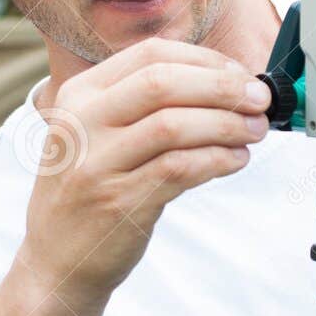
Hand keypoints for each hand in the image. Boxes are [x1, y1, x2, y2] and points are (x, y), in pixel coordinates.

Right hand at [16, 38, 271, 309]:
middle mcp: (82, 123)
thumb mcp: (97, 132)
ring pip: (174, 125)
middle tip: (259, 98)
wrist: (56, 260)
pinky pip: (179, 169)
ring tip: (254, 131)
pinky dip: (217, 159)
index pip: (151, 55)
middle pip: (164, 83)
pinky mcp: (118, 202)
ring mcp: (97, 163)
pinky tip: (235, 159)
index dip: (205, 60)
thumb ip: (145, 103)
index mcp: (80, 94)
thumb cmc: (90, 190)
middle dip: (222, 87)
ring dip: (227, 125)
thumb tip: (225, 81)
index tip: (239, 75)